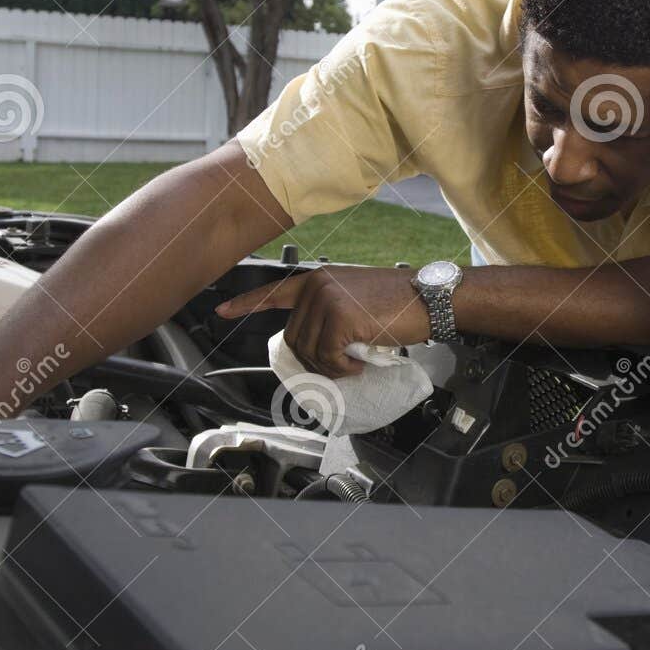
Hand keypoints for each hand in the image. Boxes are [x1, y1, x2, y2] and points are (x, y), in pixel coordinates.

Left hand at [215, 266, 431, 377]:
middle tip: (344, 363)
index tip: (221, 311)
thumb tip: (312, 346)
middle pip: (295, 339)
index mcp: (318, 280)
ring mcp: (326, 300)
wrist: (428, 298)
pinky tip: (361, 362)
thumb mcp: (354, 299)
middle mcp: (316, 286)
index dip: (246, 304)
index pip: (274, 292)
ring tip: (356, 361)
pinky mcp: (339, 317)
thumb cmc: (399, 303)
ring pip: (311, 353)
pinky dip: (344, 369)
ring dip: (333, 367)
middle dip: (316, 360)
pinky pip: (328, 358)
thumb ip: (328, 313)